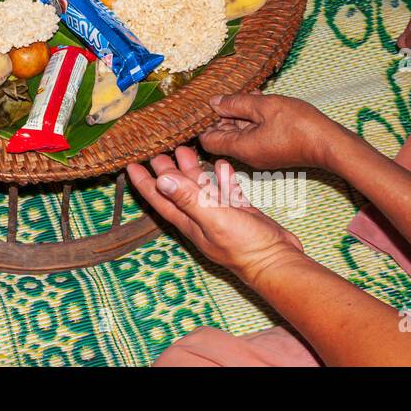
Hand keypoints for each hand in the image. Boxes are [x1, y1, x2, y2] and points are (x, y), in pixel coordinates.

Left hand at [127, 146, 304, 286]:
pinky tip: (221, 165)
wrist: (278, 262)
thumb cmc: (245, 246)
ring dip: (192, 170)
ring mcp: (221, 215)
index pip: (160, 199)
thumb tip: (161, 180)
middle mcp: (201, 218)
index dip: (144, 183)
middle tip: (159, 148)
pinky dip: (221, 178)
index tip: (131, 165)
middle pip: (178, 190)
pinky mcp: (240, 212)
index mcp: (189, 221)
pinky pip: (226, 191)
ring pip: (201, 188)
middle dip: (167, 170)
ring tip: (186, 149)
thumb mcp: (213, 218)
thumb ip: (189, 198)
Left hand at [198, 92, 347, 170]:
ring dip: (240, 113)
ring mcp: (260, 154)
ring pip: (240, 133)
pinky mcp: (272, 150)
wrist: (331, 145)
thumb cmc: (300, 125)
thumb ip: (236, 103)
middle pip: (223, 136)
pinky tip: (261, 100)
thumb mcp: (265, 107)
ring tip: (248, 93)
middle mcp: (248, 155)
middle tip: (228, 93)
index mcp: (241, 148)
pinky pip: (255, 134)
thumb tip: (213, 102)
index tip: (207, 104)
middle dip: (223, 115)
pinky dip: (254, 119)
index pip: (207, 141)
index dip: (204, 123)